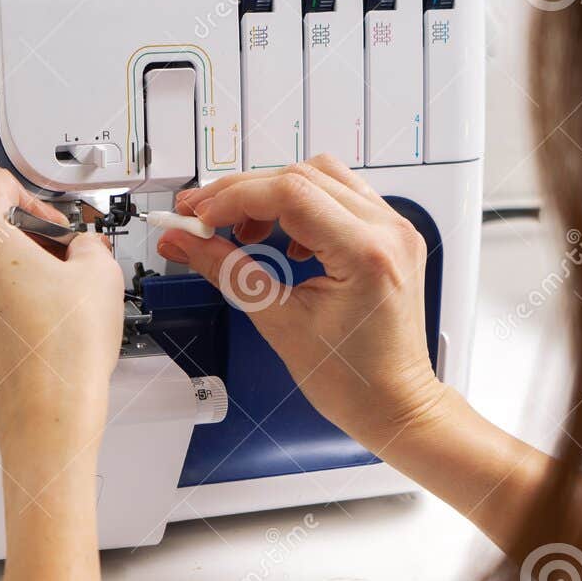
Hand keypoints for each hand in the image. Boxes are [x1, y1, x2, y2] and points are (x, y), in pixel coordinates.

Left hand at [0, 168, 122, 471]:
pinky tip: (44, 321)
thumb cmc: (65, 353)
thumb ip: (88, 242)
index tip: (54, 221)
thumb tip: (84, 247)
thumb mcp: (99, 273)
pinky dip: (7, 300)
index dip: (34, 196)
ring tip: (61, 294)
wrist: (48, 419)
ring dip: (19, 269)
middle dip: (30, 237)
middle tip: (68, 258)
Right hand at [161, 156, 445, 456]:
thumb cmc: (353, 381)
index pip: (289, 194)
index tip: (196, 217)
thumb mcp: (278, 323)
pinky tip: (284, 242)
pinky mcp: (389, 235)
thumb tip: (185, 241)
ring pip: (321, 176)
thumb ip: (228, 271)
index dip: (233, 198)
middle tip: (200, 218)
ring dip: (272, 196)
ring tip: (243, 232)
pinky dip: (302, 207)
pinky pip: (340, 196)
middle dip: (242, 193)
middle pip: (301, 176)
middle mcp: (388, 231)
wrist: (395, 404)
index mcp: (366, 254)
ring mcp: (394, 228)